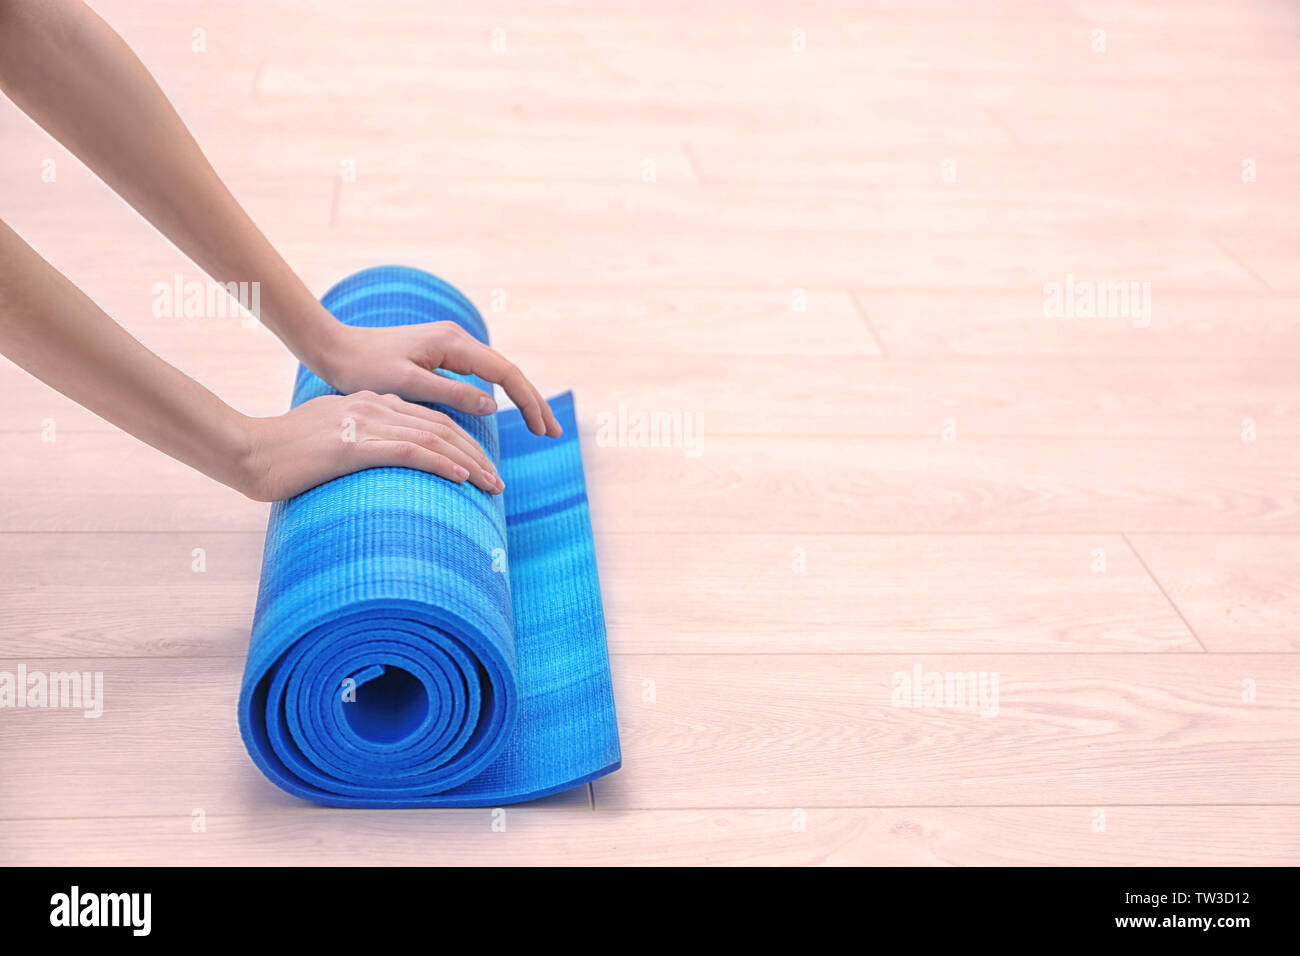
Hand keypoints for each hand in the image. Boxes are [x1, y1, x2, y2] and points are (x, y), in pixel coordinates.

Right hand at [240, 391, 502, 501]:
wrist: (246, 452)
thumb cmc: (281, 456)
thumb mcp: (326, 442)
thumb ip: (355, 444)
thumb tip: (374, 463)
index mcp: (367, 404)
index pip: (427, 419)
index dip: (461, 440)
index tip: (481, 464)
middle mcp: (371, 407)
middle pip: (439, 426)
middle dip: (475, 452)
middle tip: (497, 479)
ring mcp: (364, 424)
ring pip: (432, 438)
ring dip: (468, 462)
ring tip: (492, 484)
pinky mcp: (354, 446)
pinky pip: (408, 452)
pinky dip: (440, 463)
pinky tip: (462, 478)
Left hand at [318, 321, 562, 437]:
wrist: (333, 347)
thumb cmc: (363, 368)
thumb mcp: (407, 384)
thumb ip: (451, 392)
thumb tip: (494, 405)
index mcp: (452, 343)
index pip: (506, 373)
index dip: (528, 402)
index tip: (543, 430)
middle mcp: (456, 339)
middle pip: (509, 372)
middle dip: (533, 402)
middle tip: (553, 433)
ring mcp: (450, 345)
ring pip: (497, 373)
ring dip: (520, 399)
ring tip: (539, 426)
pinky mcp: (441, 354)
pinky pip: (481, 375)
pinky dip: (500, 394)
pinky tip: (505, 411)